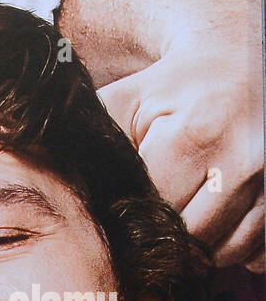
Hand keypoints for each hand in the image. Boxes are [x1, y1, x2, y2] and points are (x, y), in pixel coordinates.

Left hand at [98, 1, 264, 270]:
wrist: (240, 50)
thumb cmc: (171, 85)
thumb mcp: (124, 102)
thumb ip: (91, 147)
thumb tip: (55, 194)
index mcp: (195, 134)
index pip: (154, 213)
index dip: (135, 220)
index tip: (126, 212)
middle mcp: (245, 156)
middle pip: (192, 238)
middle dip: (167, 235)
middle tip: (155, 214)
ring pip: (228, 250)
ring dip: (202, 247)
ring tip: (187, 212)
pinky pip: (260, 249)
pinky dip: (237, 246)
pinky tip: (220, 220)